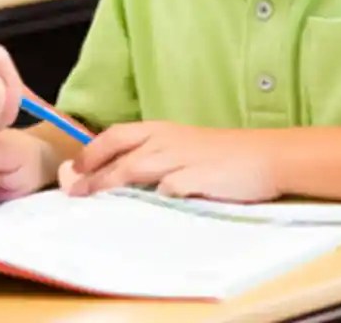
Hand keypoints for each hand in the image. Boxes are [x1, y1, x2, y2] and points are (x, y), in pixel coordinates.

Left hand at [61, 122, 281, 202]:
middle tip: (74, 191)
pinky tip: (143, 208)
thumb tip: (118, 173)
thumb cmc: (223, 154)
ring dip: (111, 183)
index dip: (91, 152)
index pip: (115, 136)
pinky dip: (155, 195)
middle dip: (93, 172)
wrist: (266, 156)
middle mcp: (167, 141)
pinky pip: (171, 187)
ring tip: (93, 200)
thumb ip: (153, 156)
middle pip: (120, 151)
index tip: (74, 170)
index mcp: (161, 131)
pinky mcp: (199, 178)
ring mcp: (182, 159)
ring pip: (136, 167)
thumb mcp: (183, 147)